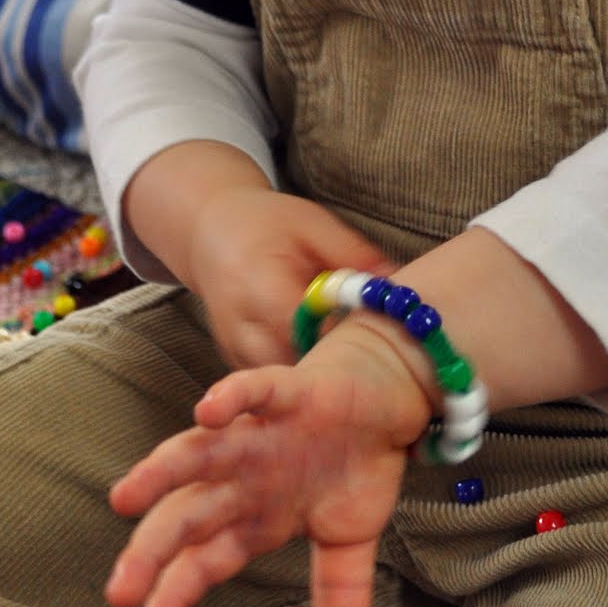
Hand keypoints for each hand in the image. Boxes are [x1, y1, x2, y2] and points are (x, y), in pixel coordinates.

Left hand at [105, 321, 432, 606]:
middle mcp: (244, 477)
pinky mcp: (288, 392)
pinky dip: (232, 397)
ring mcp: (260, 434)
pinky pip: (255, 391)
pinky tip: (206, 411)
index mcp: (254, 516)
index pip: (204, 559)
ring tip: (126, 497)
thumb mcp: (350, 534)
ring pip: (200, 453)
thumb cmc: (352, 463)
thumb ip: (339, 584)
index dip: (177, 591)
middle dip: (152, 551)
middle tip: (120, 592)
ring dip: (162, 472)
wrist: (382, 394)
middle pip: (187, 515)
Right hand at [185, 179, 393, 369]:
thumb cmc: (267, 224)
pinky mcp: (233, 361)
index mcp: (260, 284)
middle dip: (333, 367)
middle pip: (294, 365)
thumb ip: (353, 254)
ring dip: (316, 376)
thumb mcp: (313, 224)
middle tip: (371, 361)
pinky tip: (325, 367)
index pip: (305, 328)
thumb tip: (396, 284)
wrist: (211, 231)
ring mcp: (234, 348)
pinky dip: (298, 380)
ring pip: (283, 382)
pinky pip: (272, 382)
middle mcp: (240, 324)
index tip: (379, 336)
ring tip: (351, 367)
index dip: (343, 338)